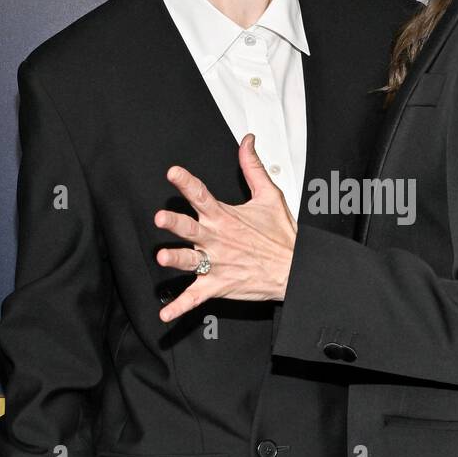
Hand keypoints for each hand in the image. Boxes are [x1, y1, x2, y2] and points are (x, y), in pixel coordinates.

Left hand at [155, 135, 297, 323]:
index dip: (187, 182)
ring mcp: (216, 263)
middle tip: (161, 217)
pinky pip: (195, 298)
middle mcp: (217, 239)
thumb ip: (252, 167)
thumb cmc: (281, 236)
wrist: (295, 269)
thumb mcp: (269, 196)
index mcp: (225, 217)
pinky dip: (180, 307)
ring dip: (176, 258)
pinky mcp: (218, 285)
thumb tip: (247, 142)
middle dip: (175, 222)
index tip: (172, 173)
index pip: (202, 194)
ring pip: (190, 259)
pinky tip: (164, 314)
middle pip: (190, 227)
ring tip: (163, 257)